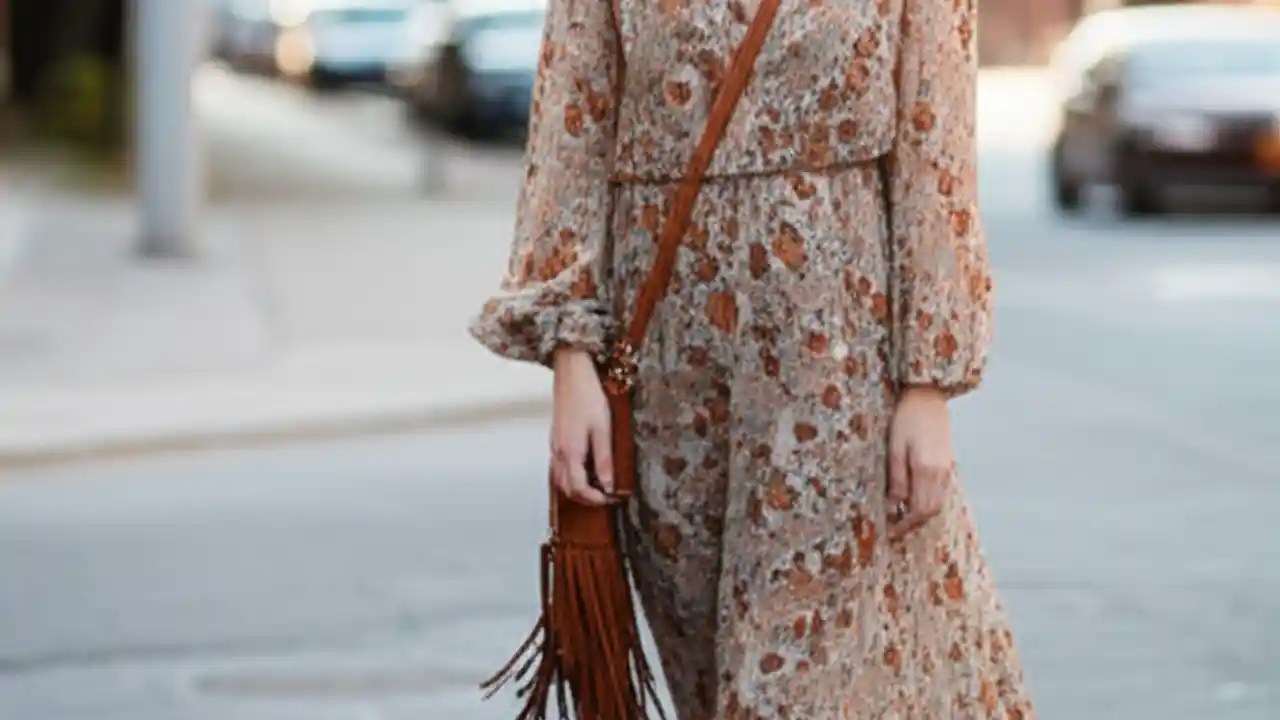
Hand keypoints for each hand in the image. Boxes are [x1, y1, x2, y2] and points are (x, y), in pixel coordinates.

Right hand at [550, 348, 614, 505]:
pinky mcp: (555, 438)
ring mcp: (554, 445)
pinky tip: (585, 469)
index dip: (595, 499)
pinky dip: (571, 476)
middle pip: (566, 488)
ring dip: (577, 489)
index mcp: (570, 452)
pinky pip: (558, 467)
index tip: (611, 499)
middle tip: (606, 496)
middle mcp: (558, 452)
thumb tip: (608, 485)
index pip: (578, 489)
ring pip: (560, 479)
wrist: (571, 373)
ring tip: (597, 486)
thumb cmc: (589, 397)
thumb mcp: (603, 429)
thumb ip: (604, 460)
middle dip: (585, 498)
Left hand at [887, 385, 953, 540]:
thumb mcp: (894, 447)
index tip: (891, 531)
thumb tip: (893, 506)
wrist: (928, 395)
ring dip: (921, 514)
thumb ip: (896, 479)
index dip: (906, 524)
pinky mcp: (947, 462)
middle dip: (914, 523)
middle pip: (931, 511)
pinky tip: (912, 498)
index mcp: (926, 469)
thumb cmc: (905, 418)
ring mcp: (947, 468)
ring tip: (901, 515)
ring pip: (938, 503)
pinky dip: (928, 501)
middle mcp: (941, 472)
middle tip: (895, 528)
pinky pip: (940, 491)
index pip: (920, 510)